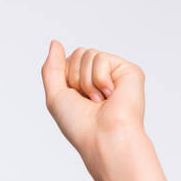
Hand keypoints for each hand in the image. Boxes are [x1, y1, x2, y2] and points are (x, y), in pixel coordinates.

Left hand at [41, 40, 145, 166]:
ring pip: (88, 54)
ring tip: (99, 100)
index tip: (75, 99)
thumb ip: (51, 68)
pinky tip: (109, 94)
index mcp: (84, 84)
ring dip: (87, 81)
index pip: (67, 62)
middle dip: (75, 78)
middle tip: (88, 101)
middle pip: (78, 54)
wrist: (103, 137)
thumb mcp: (55, 97)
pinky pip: (101, 58)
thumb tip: (55, 42)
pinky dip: (99, 78)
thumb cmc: (80, 126)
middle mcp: (100, 78)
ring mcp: (115, 73)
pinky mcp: (129, 71)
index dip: (65, 79)